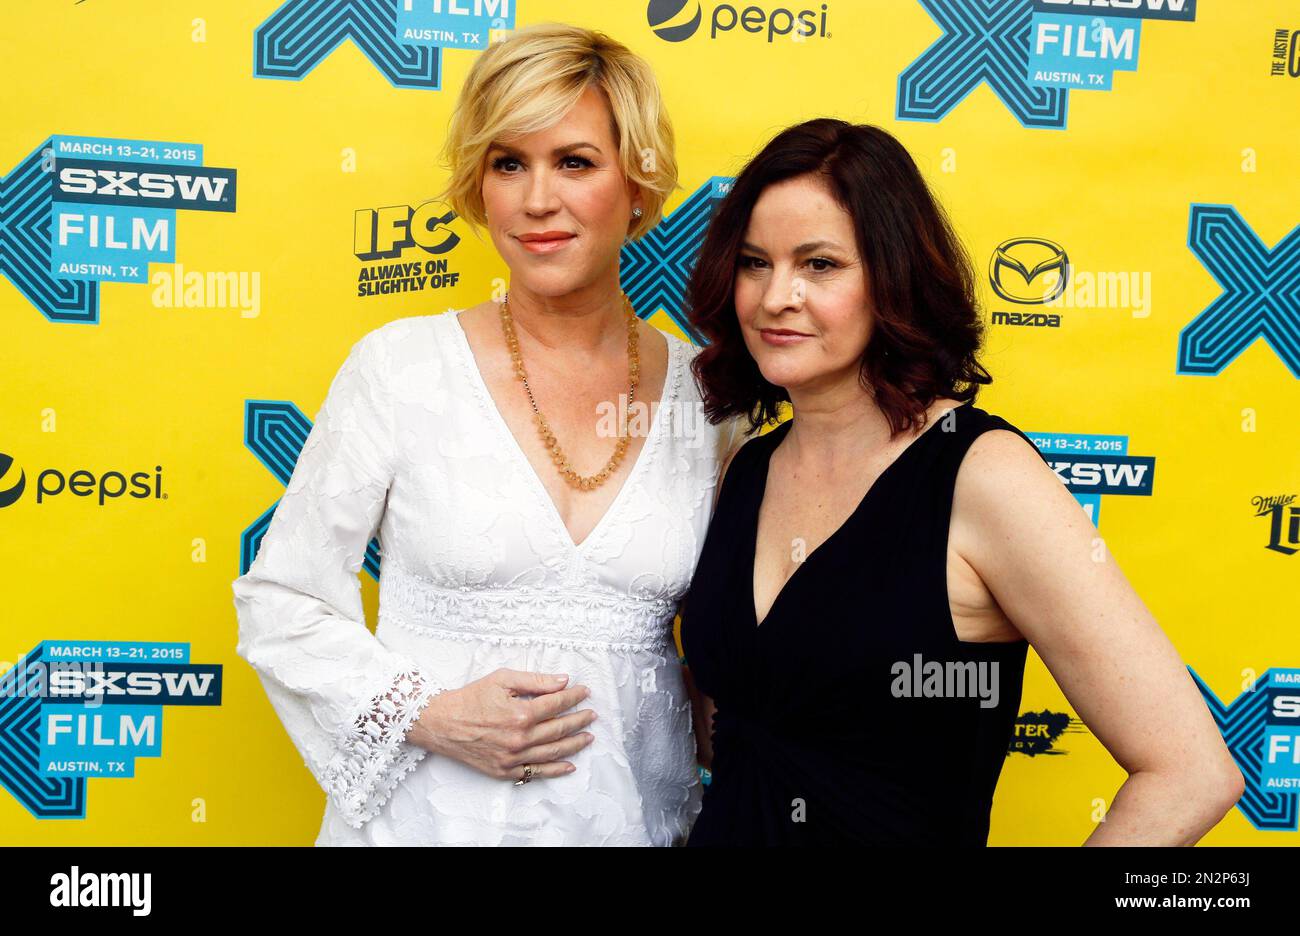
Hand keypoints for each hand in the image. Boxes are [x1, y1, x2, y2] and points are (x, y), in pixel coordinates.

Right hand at [405, 668, 596, 781]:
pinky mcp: (504, 771)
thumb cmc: (470, 698)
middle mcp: (519, 738)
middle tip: (592, 715)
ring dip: (574, 744)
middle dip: (579, 720)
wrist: (441, 723)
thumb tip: (563, 681)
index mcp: (520, 714)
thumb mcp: (502, 679)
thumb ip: (535, 680)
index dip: (574, 697)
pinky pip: (536, 772)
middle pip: (559, 729)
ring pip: (553, 752)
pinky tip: (570, 765)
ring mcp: (512, 758)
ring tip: (588, 737)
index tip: (584, 692)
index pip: (557, 704)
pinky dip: (555, 770)